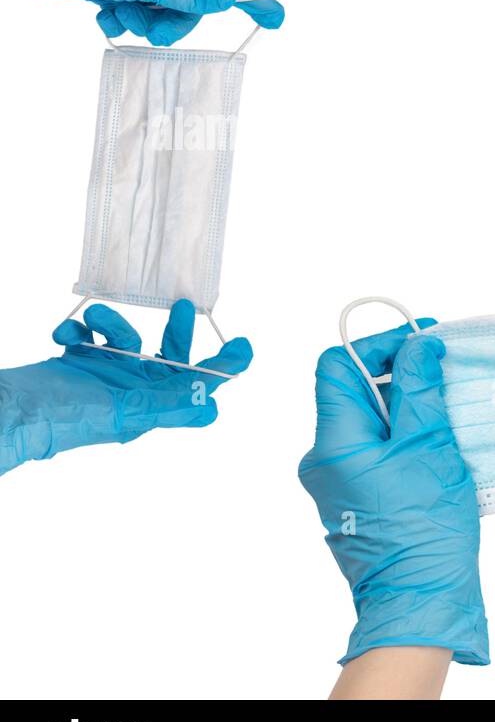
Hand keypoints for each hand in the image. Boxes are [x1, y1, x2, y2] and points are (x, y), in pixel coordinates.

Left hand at [0, 0, 282, 45]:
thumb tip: (225, 0)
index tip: (277, 18)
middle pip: (194, 6)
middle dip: (175, 23)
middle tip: (153, 29)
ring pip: (165, 17)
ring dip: (144, 24)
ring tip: (120, 15)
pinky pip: (138, 19)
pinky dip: (122, 22)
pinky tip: (104, 14)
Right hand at [0, 300, 252, 475]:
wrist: (12, 411)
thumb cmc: (69, 415)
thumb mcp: (128, 409)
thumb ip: (171, 403)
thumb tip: (213, 406)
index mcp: (151, 405)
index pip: (199, 385)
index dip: (224, 367)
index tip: (245, 345)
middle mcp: (132, 390)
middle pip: (170, 357)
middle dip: (178, 331)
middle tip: (184, 306)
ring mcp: (104, 376)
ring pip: (125, 338)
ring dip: (112, 321)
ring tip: (94, 316)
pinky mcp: (76, 362)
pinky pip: (88, 336)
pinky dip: (78, 328)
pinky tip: (65, 332)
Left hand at [298, 322, 488, 665]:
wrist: (421, 600)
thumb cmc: (424, 529)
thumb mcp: (428, 446)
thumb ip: (418, 389)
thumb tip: (417, 345)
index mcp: (333, 441)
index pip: (338, 365)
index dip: (380, 344)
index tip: (424, 340)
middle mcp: (323, 460)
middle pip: (352, 393)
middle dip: (398, 375)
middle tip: (443, 372)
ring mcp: (337, 485)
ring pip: (367, 424)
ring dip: (405, 408)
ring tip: (447, 411)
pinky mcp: (356, 502)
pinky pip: (374, 453)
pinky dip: (403, 439)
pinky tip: (438, 447)